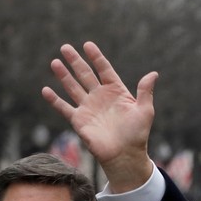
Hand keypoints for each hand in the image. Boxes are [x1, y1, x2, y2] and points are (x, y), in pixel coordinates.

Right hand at [42, 41, 157, 191]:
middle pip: (85, 74)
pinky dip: (54, 100)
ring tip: (55, 62)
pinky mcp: (79, 120)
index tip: (88, 45)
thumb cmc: (137, 134)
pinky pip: (64, 108)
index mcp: (116, 92)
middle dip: (75, 61)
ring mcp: (88, 107)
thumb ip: (145, 91)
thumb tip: (154, 73)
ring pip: (73, 87)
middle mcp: (100, 97)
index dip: (96, 58)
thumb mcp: (145, 111)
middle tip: (65, 47)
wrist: (125, 155)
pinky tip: (46, 90)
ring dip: (63, 75)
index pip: (104, 70)